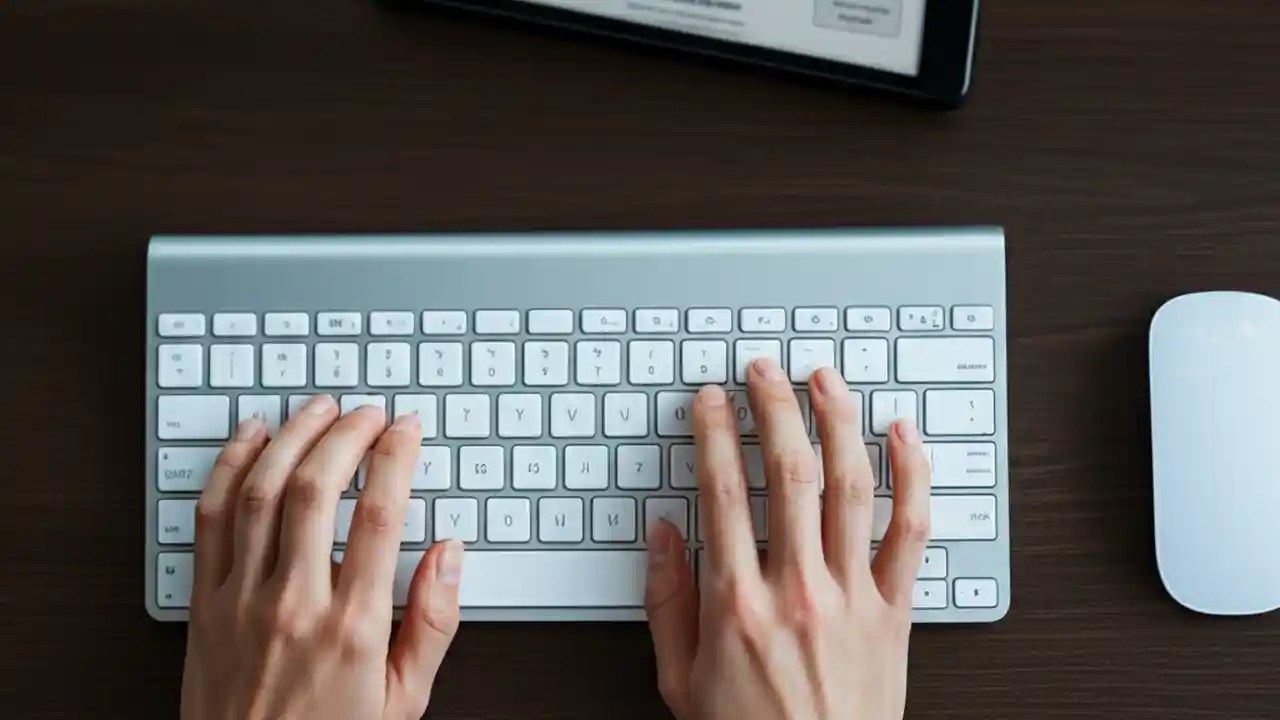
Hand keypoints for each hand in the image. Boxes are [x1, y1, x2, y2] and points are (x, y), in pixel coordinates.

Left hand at [180, 395, 463, 719]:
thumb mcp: (405, 698)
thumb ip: (434, 622)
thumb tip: (450, 553)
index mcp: (354, 626)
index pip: (381, 514)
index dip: (397, 457)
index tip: (407, 430)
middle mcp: (295, 604)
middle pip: (320, 489)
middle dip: (348, 434)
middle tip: (368, 413)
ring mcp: (242, 600)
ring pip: (263, 492)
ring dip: (292, 437)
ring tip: (318, 409)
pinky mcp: (203, 604)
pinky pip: (209, 518)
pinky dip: (228, 467)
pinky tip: (251, 438)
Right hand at [644, 360, 932, 719]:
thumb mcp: (679, 678)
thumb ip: (666, 600)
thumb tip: (662, 533)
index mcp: (738, 604)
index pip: (724, 491)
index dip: (715, 432)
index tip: (711, 401)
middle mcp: (798, 590)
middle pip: (789, 474)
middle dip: (774, 408)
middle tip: (763, 371)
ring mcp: (853, 597)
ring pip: (850, 487)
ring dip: (838, 422)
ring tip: (825, 379)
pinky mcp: (896, 612)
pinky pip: (912, 531)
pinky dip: (913, 476)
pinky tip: (903, 435)